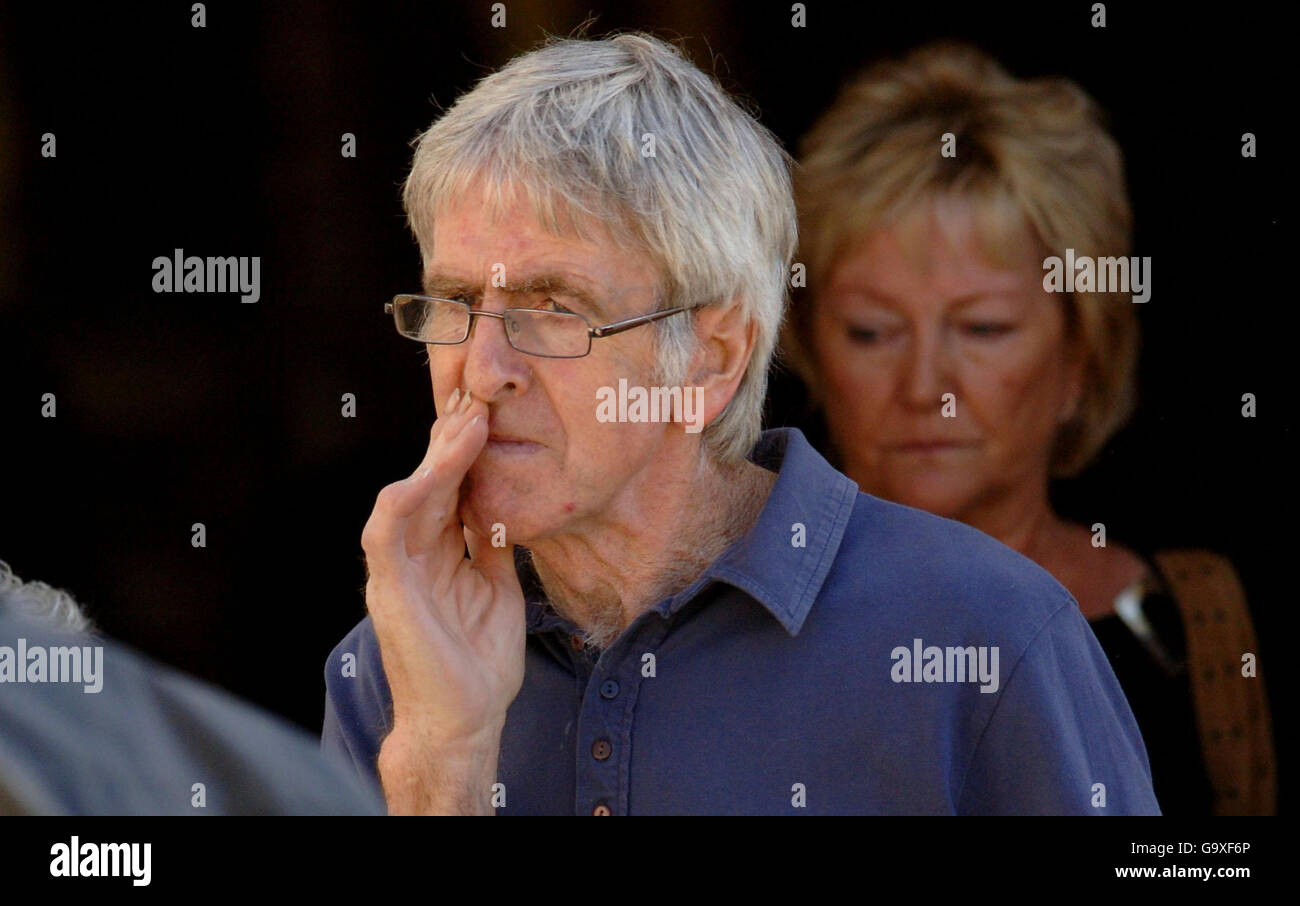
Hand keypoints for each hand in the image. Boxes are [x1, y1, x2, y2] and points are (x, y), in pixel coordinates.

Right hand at [360, 388, 525, 808]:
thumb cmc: (476, 661)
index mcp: (437, 551)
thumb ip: (491, 547)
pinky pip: (385, 535)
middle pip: (429, 481)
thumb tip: (504, 509)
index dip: (466, 449)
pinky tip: (426, 476)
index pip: (449, 486)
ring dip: (436, 459)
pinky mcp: (389, 589)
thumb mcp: (497, 589)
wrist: (464, 720)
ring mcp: (397, 569)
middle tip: (479, 395)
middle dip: (452, 438)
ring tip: (466, 424)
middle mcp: (413, 553)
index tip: (493, 410)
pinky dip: (404, 500)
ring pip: (408, 496)